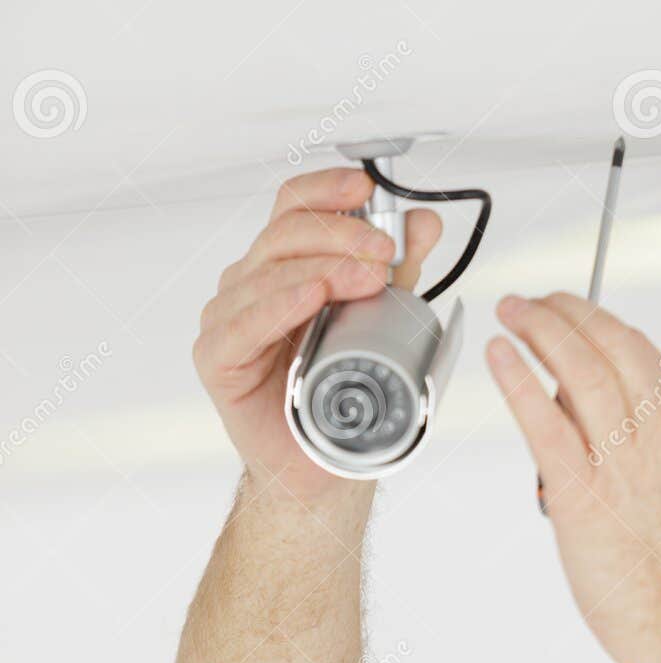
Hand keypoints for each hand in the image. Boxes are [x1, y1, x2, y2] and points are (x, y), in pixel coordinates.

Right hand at [192, 167, 441, 503]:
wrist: (326, 459)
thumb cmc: (345, 387)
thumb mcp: (382, 317)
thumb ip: (399, 269)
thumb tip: (423, 222)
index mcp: (284, 264)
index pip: (295, 206)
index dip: (328, 189)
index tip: (368, 186)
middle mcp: (250, 282)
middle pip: (285, 233)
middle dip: (341, 234)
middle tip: (385, 250)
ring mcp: (229, 317)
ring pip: (268, 272)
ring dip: (323, 266)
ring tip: (368, 276)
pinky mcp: (218, 358)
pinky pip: (244, 323)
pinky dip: (281, 304)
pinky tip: (312, 296)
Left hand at [485, 292, 660, 662]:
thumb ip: (654, 453)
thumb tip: (607, 432)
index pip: (641, 352)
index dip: (600, 323)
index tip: (575, 314)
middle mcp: (660, 435)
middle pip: (610, 345)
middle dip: (566, 312)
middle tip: (534, 302)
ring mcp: (623, 461)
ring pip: (579, 368)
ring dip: (540, 328)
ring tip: (513, 312)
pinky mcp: (583, 495)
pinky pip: (545, 422)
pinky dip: (519, 380)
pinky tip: (500, 356)